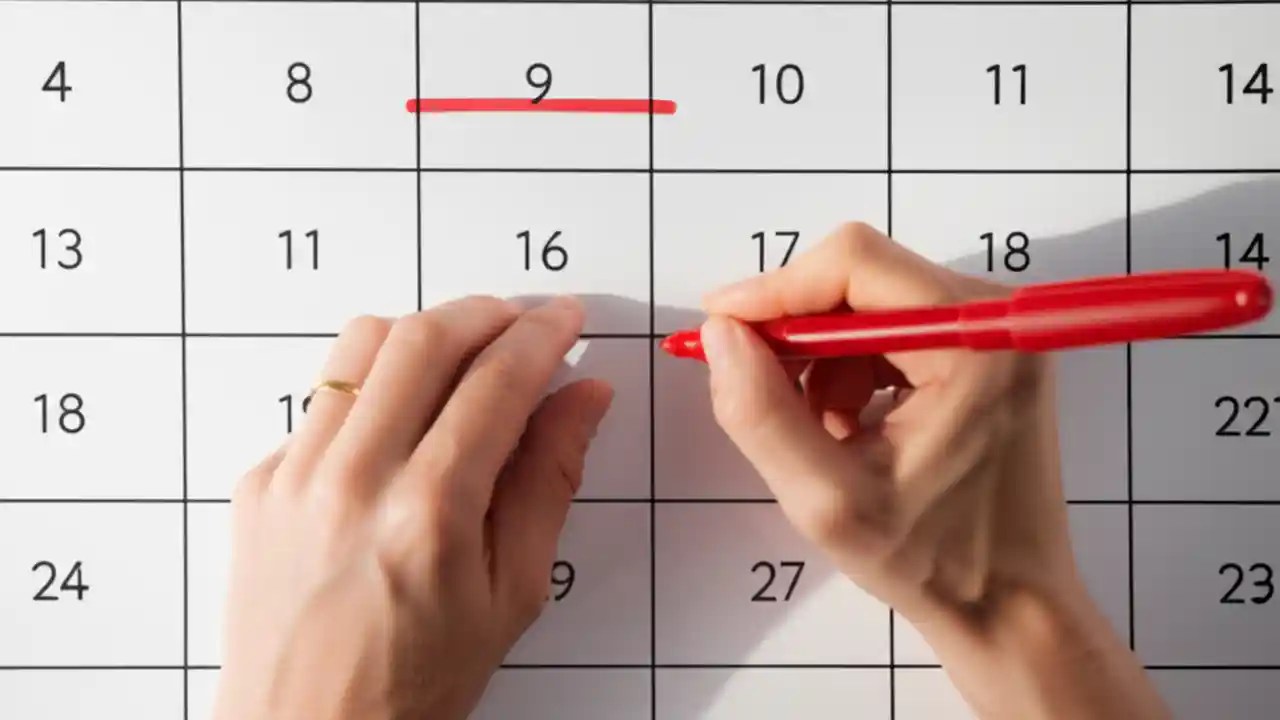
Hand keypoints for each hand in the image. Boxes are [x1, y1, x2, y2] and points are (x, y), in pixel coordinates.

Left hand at [212, 296, 612, 719]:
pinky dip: (374, 387)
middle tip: (522, 322)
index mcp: (428, 516)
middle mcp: (351, 482)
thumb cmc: (412, 686)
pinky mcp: (261, 481)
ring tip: (464, 360)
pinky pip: (324, 397)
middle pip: (424, 337)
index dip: (542, 335)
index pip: (496, 381)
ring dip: (425, 333)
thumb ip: (549, 480)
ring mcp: (294, 476)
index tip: (565, 320)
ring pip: (362, 345)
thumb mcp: (512, 592)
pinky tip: (403, 426)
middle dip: (487, 313)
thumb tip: (582, 396)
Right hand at [698, 223, 1167, 719]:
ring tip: (823, 433)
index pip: (857, 265)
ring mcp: (994, 333)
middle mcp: (996, 319)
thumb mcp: (828, 502)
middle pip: (862, 277)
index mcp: (978, 345)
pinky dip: (852, 370)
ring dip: (824, 359)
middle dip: (799, 332)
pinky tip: (851, 430)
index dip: (776, 289)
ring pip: (870, 304)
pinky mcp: (984, 354)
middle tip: (759, 388)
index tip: (719, 326)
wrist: (1013, 608)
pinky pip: (892, 330)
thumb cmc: (936, 564)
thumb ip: (763, 415)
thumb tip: (719, 334)